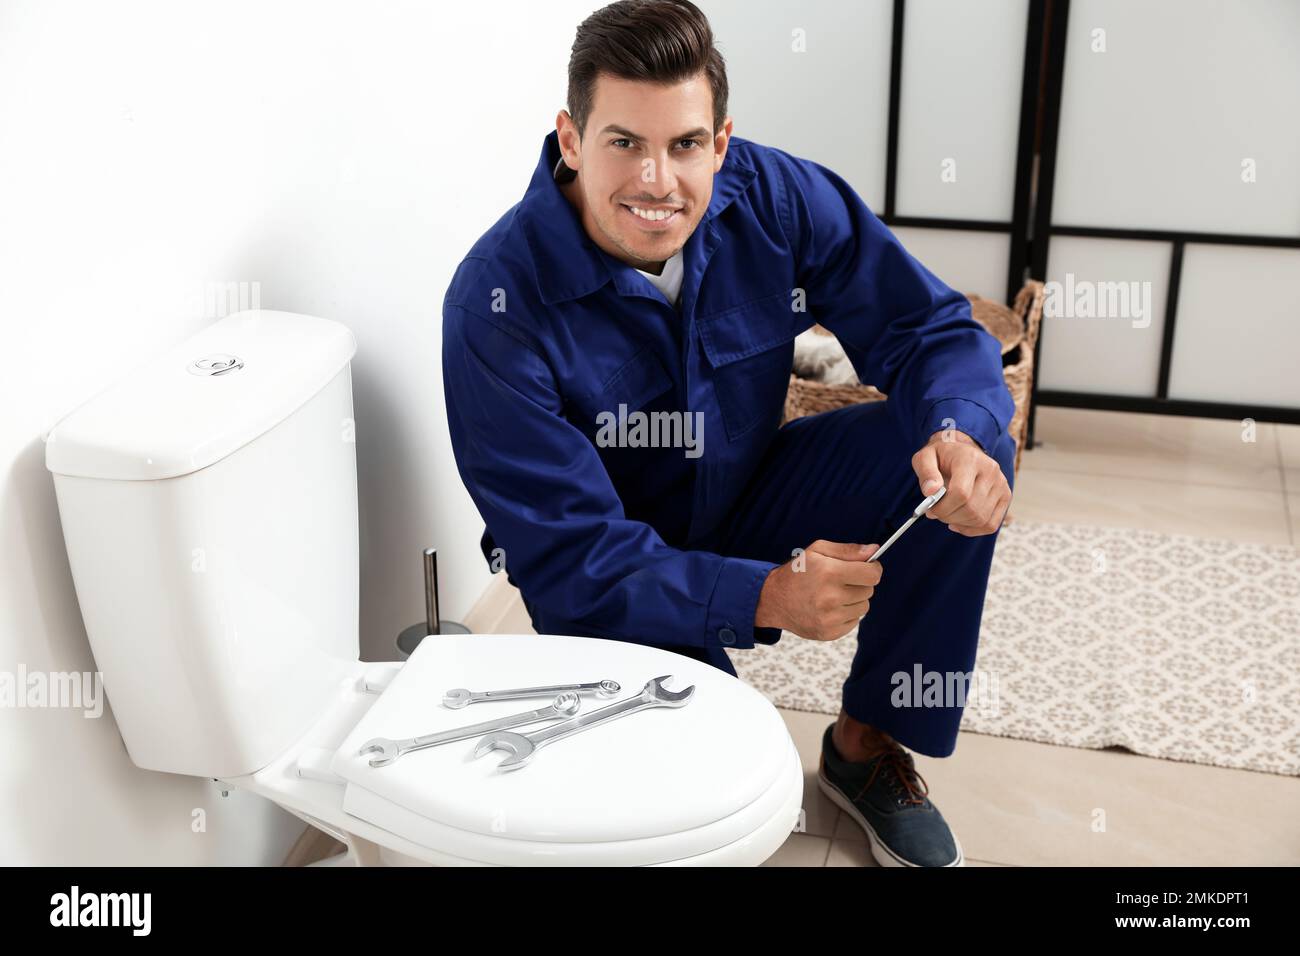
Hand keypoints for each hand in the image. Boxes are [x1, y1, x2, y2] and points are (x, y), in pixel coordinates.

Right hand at [754, 540, 882, 640]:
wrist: (774, 600)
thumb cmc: (797, 572)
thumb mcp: (817, 551)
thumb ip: (848, 550)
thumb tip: (874, 551)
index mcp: (829, 573)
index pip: (872, 575)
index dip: (873, 569)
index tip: (867, 568)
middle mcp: (830, 597)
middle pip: (869, 590)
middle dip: (860, 583)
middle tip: (841, 580)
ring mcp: (830, 618)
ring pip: (863, 607)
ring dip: (854, 599)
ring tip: (834, 594)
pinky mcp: (829, 633)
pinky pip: (854, 621)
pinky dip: (847, 614)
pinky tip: (830, 608)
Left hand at [911, 429, 1010, 535]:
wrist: (960, 453)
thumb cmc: (941, 457)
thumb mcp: (925, 458)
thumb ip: (925, 472)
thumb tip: (931, 492)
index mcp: (971, 459)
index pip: (961, 493)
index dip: (943, 507)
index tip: (930, 509)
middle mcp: (991, 471)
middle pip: (971, 508)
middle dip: (949, 517)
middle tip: (937, 513)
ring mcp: (1001, 484)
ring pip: (981, 519)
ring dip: (959, 523)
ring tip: (947, 514)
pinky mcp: (1005, 497)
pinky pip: (991, 524)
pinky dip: (973, 529)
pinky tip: (958, 523)